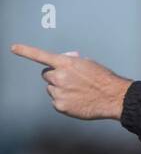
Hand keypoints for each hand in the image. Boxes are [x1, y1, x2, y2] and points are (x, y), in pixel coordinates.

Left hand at [10, 44, 130, 119]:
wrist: (114, 98)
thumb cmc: (104, 80)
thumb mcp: (88, 64)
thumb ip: (71, 62)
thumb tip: (63, 61)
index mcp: (66, 63)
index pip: (41, 55)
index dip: (25, 51)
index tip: (13, 48)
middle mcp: (59, 76)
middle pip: (47, 75)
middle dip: (55, 77)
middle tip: (71, 82)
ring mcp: (59, 91)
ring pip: (51, 89)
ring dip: (60, 90)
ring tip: (78, 93)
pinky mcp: (60, 105)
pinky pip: (56, 101)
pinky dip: (64, 102)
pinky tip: (78, 102)